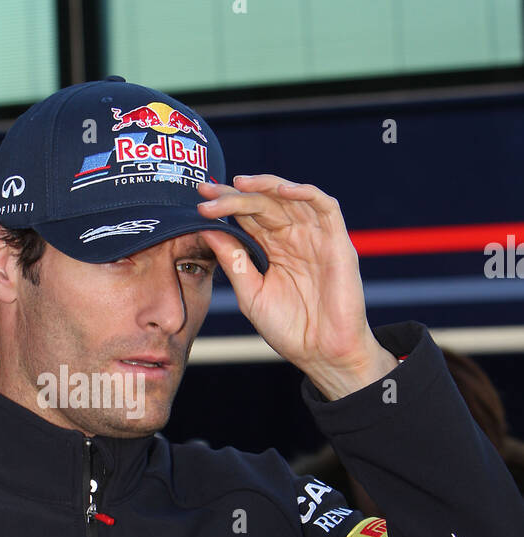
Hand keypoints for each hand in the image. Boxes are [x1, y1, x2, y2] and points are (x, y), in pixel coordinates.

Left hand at [195, 174, 396, 397]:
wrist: (322, 354)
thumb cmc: (289, 328)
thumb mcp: (251, 293)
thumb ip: (233, 261)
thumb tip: (206, 230)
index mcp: (271, 248)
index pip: (246, 215)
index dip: (225, 203)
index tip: (199, 196)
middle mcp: (292, 236)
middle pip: (263, 203)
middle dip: (235, 195)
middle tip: (208, 192)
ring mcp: (315, 236)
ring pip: (291, 197)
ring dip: (266, 185)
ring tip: (239, 183)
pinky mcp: (337, 241)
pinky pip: (326, 206)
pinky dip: (305, 193)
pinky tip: (281, 191)